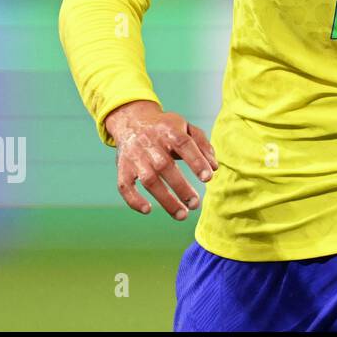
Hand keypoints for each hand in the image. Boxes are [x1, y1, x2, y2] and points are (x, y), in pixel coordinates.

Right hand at [105, 100, 217, 219]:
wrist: (132, 121)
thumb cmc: (166, 128)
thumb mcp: (186, 127)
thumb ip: (203, 145)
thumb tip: (214, 167)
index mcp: (169, 130)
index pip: (184, 145)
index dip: (196, 161)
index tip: (208, 178)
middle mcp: (150, 143)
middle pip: (166, 166)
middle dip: (182, 188)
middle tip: (195, 204)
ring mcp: (135, 156)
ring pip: (148, 180)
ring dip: (165, 200)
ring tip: (182, 215)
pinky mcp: (123, 168)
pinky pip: (124, 186)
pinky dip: (133, 200)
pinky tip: (148, 210)